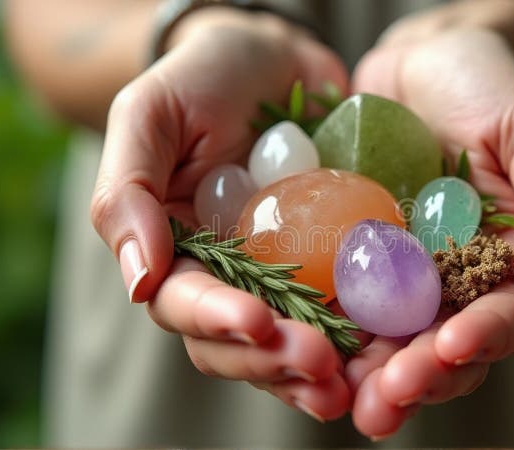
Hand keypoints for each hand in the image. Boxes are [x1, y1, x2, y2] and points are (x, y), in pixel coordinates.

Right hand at [89, 9, 349, 420]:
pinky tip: (386, 351)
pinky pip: (348, 310)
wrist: (274, 59)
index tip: (255, 320)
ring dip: (318, 371)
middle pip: (240, 343)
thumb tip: (139, 282)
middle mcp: (230, 276)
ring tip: (351, 384)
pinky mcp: (336, 263)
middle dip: (274, 359)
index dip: (216, 319)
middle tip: (319, 364)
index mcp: (177, 253)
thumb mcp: (150, 116)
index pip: (183, 304)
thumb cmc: (202, 78)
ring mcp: (285, 274)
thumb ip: (127, 194)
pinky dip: (363, 339)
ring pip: (291, 343)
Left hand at [346, 5, 513, 436]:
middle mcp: (450, 280)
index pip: (502, 318)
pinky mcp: (350, 253)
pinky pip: (337, 297)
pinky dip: (323, 327)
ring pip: (385, 339)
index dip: (480, 339)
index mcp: (502, 263)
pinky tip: (303, 346)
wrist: (425, 58)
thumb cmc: (491, 86)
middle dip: (414, 378)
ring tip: (340, 394)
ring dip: (365, 373)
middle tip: (383, 400)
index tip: (451, 346)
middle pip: (438, 348)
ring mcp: (397, 271)